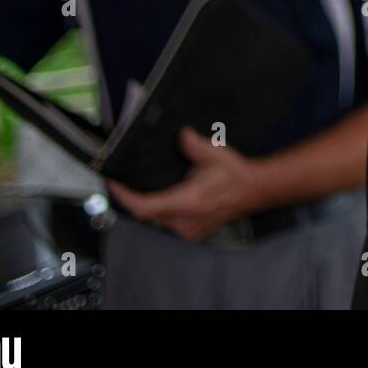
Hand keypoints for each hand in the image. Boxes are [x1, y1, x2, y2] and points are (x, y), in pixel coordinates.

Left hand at [108, 127, 263, 241]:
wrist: (254, 190)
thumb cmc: (235, 174)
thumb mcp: (214, 152)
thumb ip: (194, 145)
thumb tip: (181, 135)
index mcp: (186, 202)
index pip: (144, 206)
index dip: (124, 196)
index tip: (113, 183)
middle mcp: (184, 221)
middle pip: (146, 213)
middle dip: (135, 197)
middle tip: (126, 180)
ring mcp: (188, 229)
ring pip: (156, 220)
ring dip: (149, 204)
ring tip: (145, 186)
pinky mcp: (192, 232)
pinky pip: (167, 223)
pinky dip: (162, 210)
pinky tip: (165, 196)